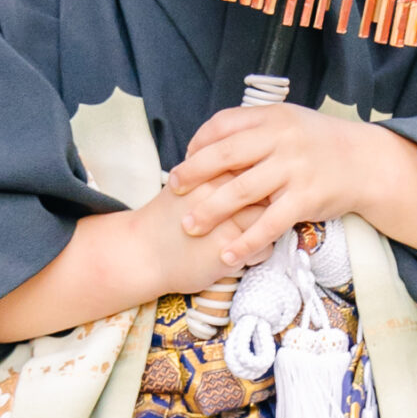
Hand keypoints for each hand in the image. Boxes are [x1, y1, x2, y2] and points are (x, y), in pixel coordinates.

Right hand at [129, 179, 273, 295]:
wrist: (143, 252)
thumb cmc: (168, 216)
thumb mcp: (190, 182)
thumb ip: (216, 170)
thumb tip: (251, 163)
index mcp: (213, 172)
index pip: (256, 165)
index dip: (264, 178)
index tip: (262, 189)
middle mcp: (222, 192)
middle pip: (268, 191)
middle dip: (273, 202)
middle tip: (267, 211)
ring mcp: (226, 221)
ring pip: (271, 220)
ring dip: (269, 228)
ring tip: (256, 233)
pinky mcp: (227, 250)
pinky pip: (263, 248)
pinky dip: (259, 252)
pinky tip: (244, 254)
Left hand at [167, 104, 377, 269]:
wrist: (366, 162)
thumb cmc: (320, 143)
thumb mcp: (289, 121)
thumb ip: (255, 128)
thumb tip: (211, 142)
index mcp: (273, 116)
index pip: (224, 124)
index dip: (199, 142)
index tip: (185, 159)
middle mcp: (281, 139)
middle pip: (225, 154)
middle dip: (194, 173)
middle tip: (173, 189)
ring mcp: (294, 168)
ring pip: (242, 191)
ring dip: (211, 210)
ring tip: (189, 225)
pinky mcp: (306, 198)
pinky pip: (269, 224)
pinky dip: (246, 241)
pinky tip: (228, 254)